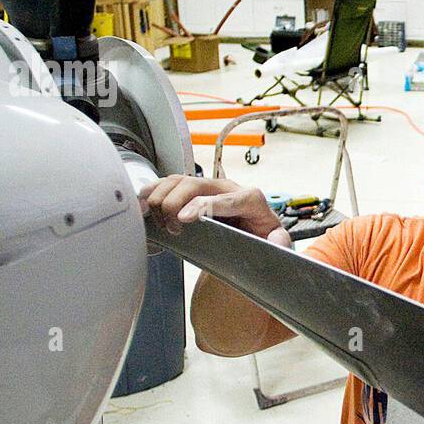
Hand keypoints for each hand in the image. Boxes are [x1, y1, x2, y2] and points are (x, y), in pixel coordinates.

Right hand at [138, 174, 290, 246]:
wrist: (251, 236)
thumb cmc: (262, 238)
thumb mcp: (276, 242)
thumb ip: (280, 243)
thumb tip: (278, 241)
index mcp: (252, 200)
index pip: (229, 198)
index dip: (204, 205)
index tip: (184, 218)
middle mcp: (228, 188)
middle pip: (195, 184)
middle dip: (175, 203)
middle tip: (171, 228)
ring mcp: (208, 188)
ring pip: (178, 181)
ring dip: (161, 198)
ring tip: (159, 223)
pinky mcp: (192, 192)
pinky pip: (167, 184)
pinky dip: (152, 193)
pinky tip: (144, 207)